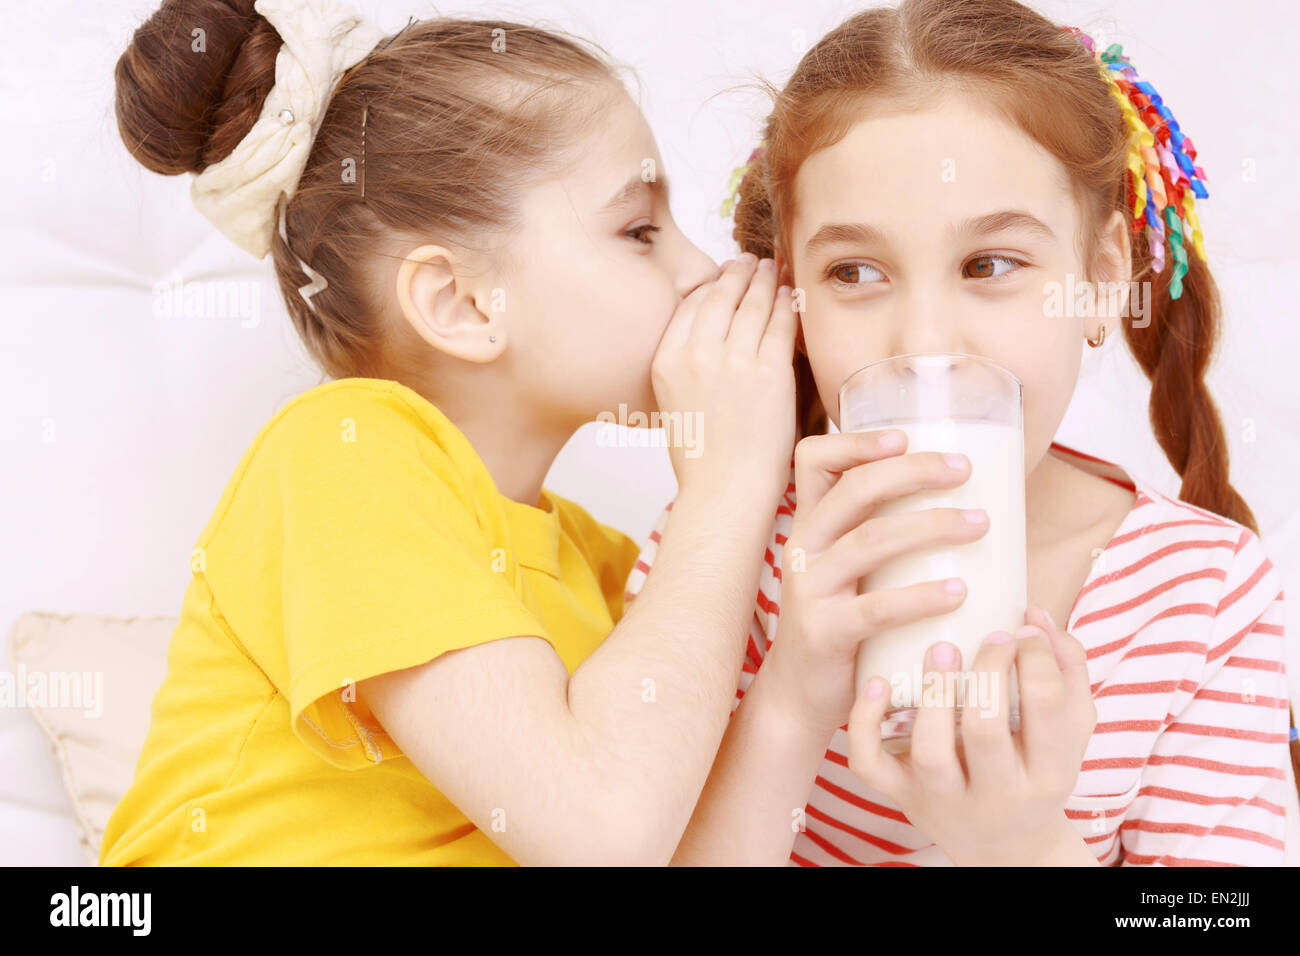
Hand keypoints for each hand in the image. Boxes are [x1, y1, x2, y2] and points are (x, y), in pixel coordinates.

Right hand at [650, 254, 796, 506]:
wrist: (725, 489)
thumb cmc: (702, 456)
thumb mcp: (673, 401)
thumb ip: (683, 363)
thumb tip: (702, 333)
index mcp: (666, 360)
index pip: (690, 305)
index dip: (711, 284)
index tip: (724, 276)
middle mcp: (695, 355)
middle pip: (721, 295)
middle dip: (739, 272)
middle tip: (752, 262)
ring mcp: (733, 362)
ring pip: (753, 303)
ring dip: (766, 280)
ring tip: (773, 269)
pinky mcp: (769, 373)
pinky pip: (781, 324)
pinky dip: (787, 304)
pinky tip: (791, 295)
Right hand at [761, 430, 988, 735]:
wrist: (800, 696)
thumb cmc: (843, 624)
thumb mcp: (849, 569)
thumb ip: (882, 538)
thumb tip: (971, 506)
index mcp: (811, 524)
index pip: (814, 459)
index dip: (856, 440)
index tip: (905, 438)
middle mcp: (803, 547)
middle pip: (853, 490)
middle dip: (912, 471)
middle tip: (964, 470)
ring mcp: (809, 589)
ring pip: (869, 539)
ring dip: (930, 526)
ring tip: (979, 524)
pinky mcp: (824, 632)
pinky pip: (876, 608)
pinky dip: (920, 596)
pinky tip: (959, 591)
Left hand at [846, 605, 1098, 865]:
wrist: (1006, 846)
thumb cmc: (1037, 769)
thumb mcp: (1070, 729)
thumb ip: (1068, 670)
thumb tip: (1036, 615)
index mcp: (1049, 775)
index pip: (1048, 708)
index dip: (1037, 658)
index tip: (1023, 630)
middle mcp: (997, 794)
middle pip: (986, 730)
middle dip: (987, 671)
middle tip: (991, 636)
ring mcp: (943, 798)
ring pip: (930, 752)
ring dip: (933, 694)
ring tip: (941, 647)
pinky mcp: (901, 795)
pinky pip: (870, 764)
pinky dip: (866, 723)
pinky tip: (877, 681)